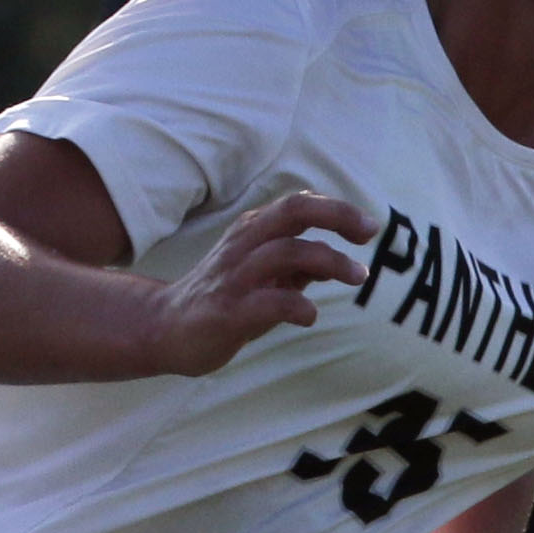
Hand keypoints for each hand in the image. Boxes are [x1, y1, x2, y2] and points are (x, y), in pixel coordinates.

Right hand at [145, 193, 375, 375]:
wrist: (165, 328)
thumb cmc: (222, 298)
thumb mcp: (264, 275)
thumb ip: (297, 266)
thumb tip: (337, 260)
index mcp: (253, 231)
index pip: (299, 203)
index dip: (337, 209)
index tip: (367, 228)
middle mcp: (244, 244)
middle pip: (294, 211)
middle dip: (337, 215)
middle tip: (369, 233)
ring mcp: (235, 277)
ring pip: (288, 252)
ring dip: (330, 261)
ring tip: (357, 276)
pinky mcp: (228, 312)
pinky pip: (271, 302)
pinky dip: (299, 306)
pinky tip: (309, 316)